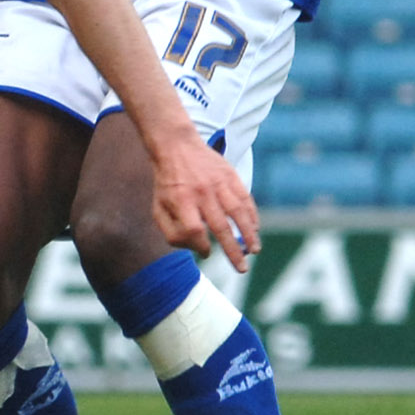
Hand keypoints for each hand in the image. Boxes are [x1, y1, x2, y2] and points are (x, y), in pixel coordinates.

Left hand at [150, 134, 257, 273]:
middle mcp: (201, 193)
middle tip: (242, 269)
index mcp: (180, 201)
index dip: (201, 246)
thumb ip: (172, 232)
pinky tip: (255, 229)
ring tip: (254, 251)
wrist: (176, 146)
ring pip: (238, 213)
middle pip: (220, 226)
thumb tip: (198, 250)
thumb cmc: (167, 183)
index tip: (207, 253)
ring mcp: (218, 183)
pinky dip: (252, 215)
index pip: (193, 230)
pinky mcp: (230, 175)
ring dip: (249, 234)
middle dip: (233, 251)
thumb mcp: (158, 207)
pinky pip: (245, 198)